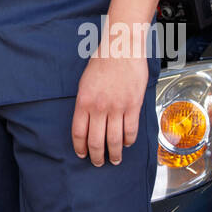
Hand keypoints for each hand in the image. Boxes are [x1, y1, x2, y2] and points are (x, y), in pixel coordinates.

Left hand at [71, 50, 148, 166]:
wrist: (121, 49)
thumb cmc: (102, 61)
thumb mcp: (85, 82)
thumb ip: (86, 102)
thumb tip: (87, 120)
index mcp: (84, 101)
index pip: (78, 132)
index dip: (80, 147)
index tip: (82, 154)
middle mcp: (99, 107)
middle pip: (96, 141)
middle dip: (97, 156)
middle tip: (98, 162)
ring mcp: (117, 108)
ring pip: (114, 140)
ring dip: (114, 154)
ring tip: (115, 160)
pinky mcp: (133, 105)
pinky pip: (130, 130)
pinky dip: (128, 141)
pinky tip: (126, 143)